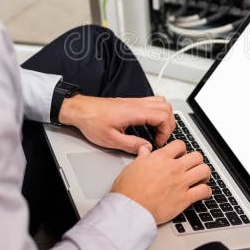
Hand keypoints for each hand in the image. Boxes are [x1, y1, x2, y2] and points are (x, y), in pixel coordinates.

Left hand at [58, 95, 174, 153]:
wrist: (81, 110)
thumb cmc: (92, 121)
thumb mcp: (110, 139)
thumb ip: (131, 144)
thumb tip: (146, 148)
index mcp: (134, 112)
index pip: (162, 116)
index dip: (166, 131)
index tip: (158, 142)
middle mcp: (136, 104)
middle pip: (166, 107)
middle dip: (169, 124)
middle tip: (161, 137)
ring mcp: (135, 101)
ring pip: (161, 102)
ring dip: (165, 116)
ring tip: (158, 131)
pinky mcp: (131, 102)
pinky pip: (152, 102)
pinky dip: (158, 112)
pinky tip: (150, 123)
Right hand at [111, 140, 211, 223]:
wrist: (130, 210)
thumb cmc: (128, 191)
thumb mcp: (132, 167)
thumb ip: (142, 157)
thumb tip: (144, 150)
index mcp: (161, 158)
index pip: (180, 145)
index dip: (181, 149)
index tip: (181, 155)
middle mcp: (174, 168)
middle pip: (197, 156)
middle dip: (196, 161)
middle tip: (192, 166)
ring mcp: (181, 183)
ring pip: (204, 170)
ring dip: (204, 174)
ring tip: (200, 178)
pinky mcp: (184, 199)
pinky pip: (204, 191)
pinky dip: (206, 191)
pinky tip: (203, 192)